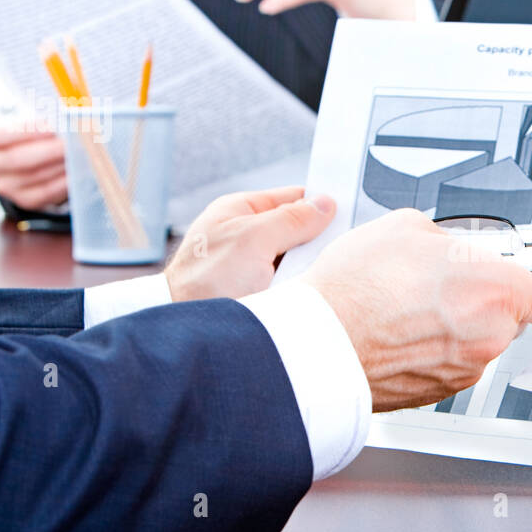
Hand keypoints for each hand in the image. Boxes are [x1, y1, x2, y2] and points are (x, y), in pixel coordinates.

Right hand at [0, 123, 67, 209]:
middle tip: (69, 145)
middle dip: (47, 151)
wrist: (29, 167)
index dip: (26, 131)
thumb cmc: (31, 140)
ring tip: (76, 156)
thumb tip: (62, 127)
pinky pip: (45, 192)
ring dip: (58, 165)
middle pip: (18, 158)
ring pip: (34, 176)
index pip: (1, 135)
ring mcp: (6, 185)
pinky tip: (75, 174)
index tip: (50, 128)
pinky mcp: (24, 200)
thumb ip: (41, 126)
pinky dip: (62, 182)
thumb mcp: (30, 128)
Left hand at [165, 187, 335, 301]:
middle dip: (314, 244)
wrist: (187, 333)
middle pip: (297, 232)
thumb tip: (325, 204)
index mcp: (240, 212)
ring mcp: (252, 268)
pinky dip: (299, 291)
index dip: (317, 204)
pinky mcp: (258, 296)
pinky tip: (304, 297)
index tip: (345, 213)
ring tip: (310, 280)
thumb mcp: (254, 239)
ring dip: (306, 271)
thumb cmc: (205, 280)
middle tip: (330, 252)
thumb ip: (292, 219)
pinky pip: (290, 287)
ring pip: (296, 263)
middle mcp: (246, 237)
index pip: (291, 198)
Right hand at [300, 209, 531, 411]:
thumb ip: (448, 239)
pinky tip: (395, 332)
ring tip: (405, 306)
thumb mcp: (407, 227)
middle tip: (441, 282)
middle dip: (482, 298)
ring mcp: (463, 370)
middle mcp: (488, 337)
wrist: (316, 343)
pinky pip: (446, 364)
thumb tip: (449, 248)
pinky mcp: (436, 394)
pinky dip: (428, 350)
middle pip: (509, 317)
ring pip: (475, 342)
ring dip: (451, 326)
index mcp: (496, 291)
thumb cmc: (355, 288)